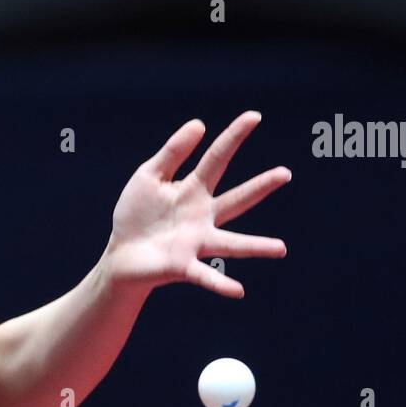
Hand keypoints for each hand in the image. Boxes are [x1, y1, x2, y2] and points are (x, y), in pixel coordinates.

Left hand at [103, 111, 290, 298]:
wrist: (120, 255)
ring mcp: (196, 242)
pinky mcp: (183, 266)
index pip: (217, 159)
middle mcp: (202, 216)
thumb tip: (200, 123)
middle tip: (285, 173)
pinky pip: (205, 275)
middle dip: (260, 187)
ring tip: (281, 248)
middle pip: (236, 199)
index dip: (233, 137)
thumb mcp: (149, 176)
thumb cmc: (137, 215)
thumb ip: (172, 153)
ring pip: (231, 244)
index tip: (255, 116)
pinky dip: (221, 283)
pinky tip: (238, 290)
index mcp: (193, 190)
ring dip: (255, 246)